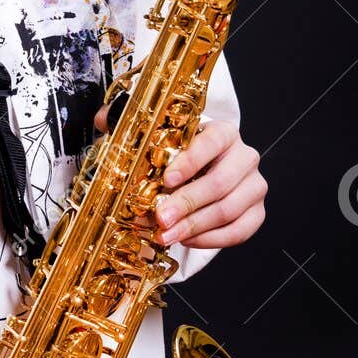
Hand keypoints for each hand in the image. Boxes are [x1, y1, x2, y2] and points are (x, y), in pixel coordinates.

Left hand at [94, 106, 266, 249]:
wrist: (205, 171)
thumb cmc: (180, 155)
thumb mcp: (157, 136)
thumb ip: (130, 125)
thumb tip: (101, 118)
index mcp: (223, 132)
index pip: (212, 142)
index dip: (190, 161)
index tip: (166, 180)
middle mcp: (244, 156)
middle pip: (220, 183)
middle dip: (187, 203)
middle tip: (161, 218)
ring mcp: (254, 185)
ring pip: (229, 210)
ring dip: (194, 226)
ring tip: (167, 235)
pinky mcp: (256, 212)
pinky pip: (239, 231)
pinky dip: (211, 239)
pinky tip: (187, 239)